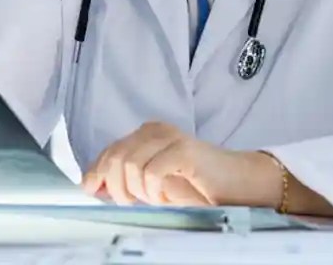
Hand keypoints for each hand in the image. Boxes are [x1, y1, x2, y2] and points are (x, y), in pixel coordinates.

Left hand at [80, 121, 281, 208]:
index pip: (109, 151)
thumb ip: (127, 180)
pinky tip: (164, 196)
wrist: (242, 184)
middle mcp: (155, 130)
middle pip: (115, 157)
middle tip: (130, 203)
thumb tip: (92, 186)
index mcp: (145, 134)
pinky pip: (151, 171)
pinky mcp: (184, 150)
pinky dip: (152, 189)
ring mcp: (170, 138)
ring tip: (153, 199)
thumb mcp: (155, 184)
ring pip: (129, 164)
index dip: (96, 172)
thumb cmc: (199, 186)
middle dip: (115, 186)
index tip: (90, 191)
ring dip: (136, 190)